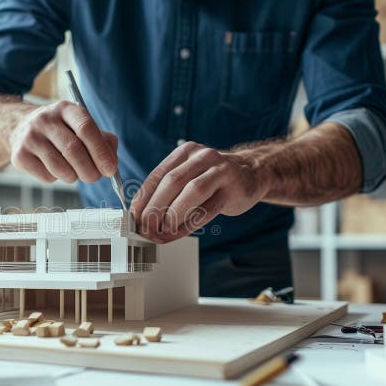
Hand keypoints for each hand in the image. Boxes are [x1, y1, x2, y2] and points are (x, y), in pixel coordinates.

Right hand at [9, 101, 118, 182]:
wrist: (21, 129)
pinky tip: (52, 168)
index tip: (110, 169)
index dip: (100, 151)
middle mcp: (45, 119)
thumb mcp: (80, 127)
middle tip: (95, 178)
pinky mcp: (19, 155)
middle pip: (73, 150)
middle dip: (90, 170)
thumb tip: (111, 162)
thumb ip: (103, 141)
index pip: (85, 128)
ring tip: (72, 171)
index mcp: (65, 109)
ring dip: (73, 177)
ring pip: (60, 168)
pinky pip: (46, 177)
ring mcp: (30, 137)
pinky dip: (55, 179)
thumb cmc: (61, 132)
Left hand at [130, 142, 267, 242]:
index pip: (157, 175)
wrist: (252, 173)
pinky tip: (177, 233)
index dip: (143, 198)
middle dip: (154, 208)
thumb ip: (168, 190)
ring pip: (191, 192)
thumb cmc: (213, 178)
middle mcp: (202, 157)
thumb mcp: (189, 174)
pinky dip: (189, 224)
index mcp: (185, 152)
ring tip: (161, 232)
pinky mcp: (233, 190)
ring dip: (172, 215)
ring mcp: (221, 171)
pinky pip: (207, 209)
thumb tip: (141, 216)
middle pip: (172, 182)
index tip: (134, 218)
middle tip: (145, 229)